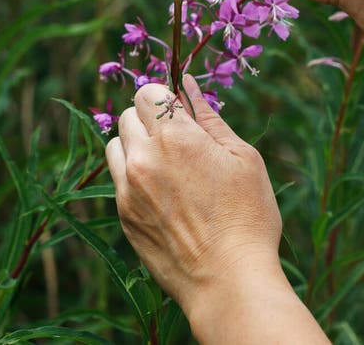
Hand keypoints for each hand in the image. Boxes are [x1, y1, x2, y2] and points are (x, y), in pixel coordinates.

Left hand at [105, 76, 282, 319]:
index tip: (180, 113)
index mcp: (177, 136)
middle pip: (128, 114)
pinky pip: (116, 177)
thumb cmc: (247, 215)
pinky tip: (161, 191)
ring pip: (116, 144)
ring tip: (166, 164)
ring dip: (135, 144)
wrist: (229, 280)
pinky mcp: (123, 215)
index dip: (164, 98)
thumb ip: (209, 116)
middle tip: (179, 140)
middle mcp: (144, 157)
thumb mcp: (242, 156)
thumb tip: (187, 84)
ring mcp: (128, 188)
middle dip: (150, 118)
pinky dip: (132, 174)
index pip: (148, 92)